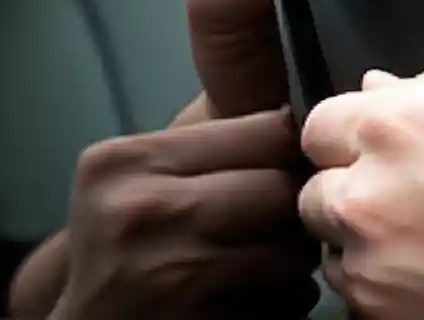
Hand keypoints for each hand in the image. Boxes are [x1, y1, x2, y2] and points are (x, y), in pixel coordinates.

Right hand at [50, 109, 318, 319]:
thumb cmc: (121, 244)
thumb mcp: (134, 178)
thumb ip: (206, 145)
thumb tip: (301, 123)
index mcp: (126, 162)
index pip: (264, 132)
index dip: (291, 148)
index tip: (289, 161)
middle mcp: (142, 214)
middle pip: (281, 189)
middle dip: (296, 203)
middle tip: (283, 214)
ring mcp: (171, 277)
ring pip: (292, 251)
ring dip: (295, 256)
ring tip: (264, 256)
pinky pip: (286, 301)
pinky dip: (284, 298)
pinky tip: (251, 294)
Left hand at [298, 63, 423, 318]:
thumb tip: (382, 87)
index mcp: (395, 126)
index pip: (319, 123)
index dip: (353, 131)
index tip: (381, 142)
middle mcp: (372, 197)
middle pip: (318, 187)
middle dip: (355, 184)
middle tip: (416, 191)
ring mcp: (380, 269)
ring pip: (338, 247)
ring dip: (372, 238)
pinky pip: (366, 297)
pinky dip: (394, 286)